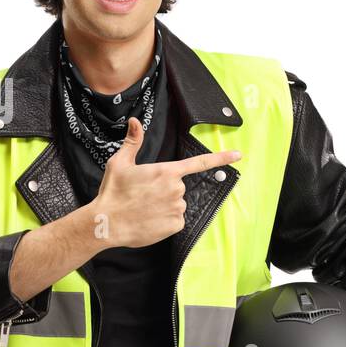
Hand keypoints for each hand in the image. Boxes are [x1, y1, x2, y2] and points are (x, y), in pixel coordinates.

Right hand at [91, 116, 240, 248]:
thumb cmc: (113, 192)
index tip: (238, 155)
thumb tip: (134, 121)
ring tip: (144, 208)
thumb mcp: (120, 163)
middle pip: (179, 187)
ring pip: (177, 204)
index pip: (199, 162)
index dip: (220, 158)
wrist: (107, 223)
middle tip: (144, 195)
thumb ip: (133, 142)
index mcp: (166, 171)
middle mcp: (176, 189)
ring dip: (165, 205)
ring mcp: (177, 208)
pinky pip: (176, 220)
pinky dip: (165, 220)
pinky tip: (150, 220)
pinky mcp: (176, 225)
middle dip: (165, 189)